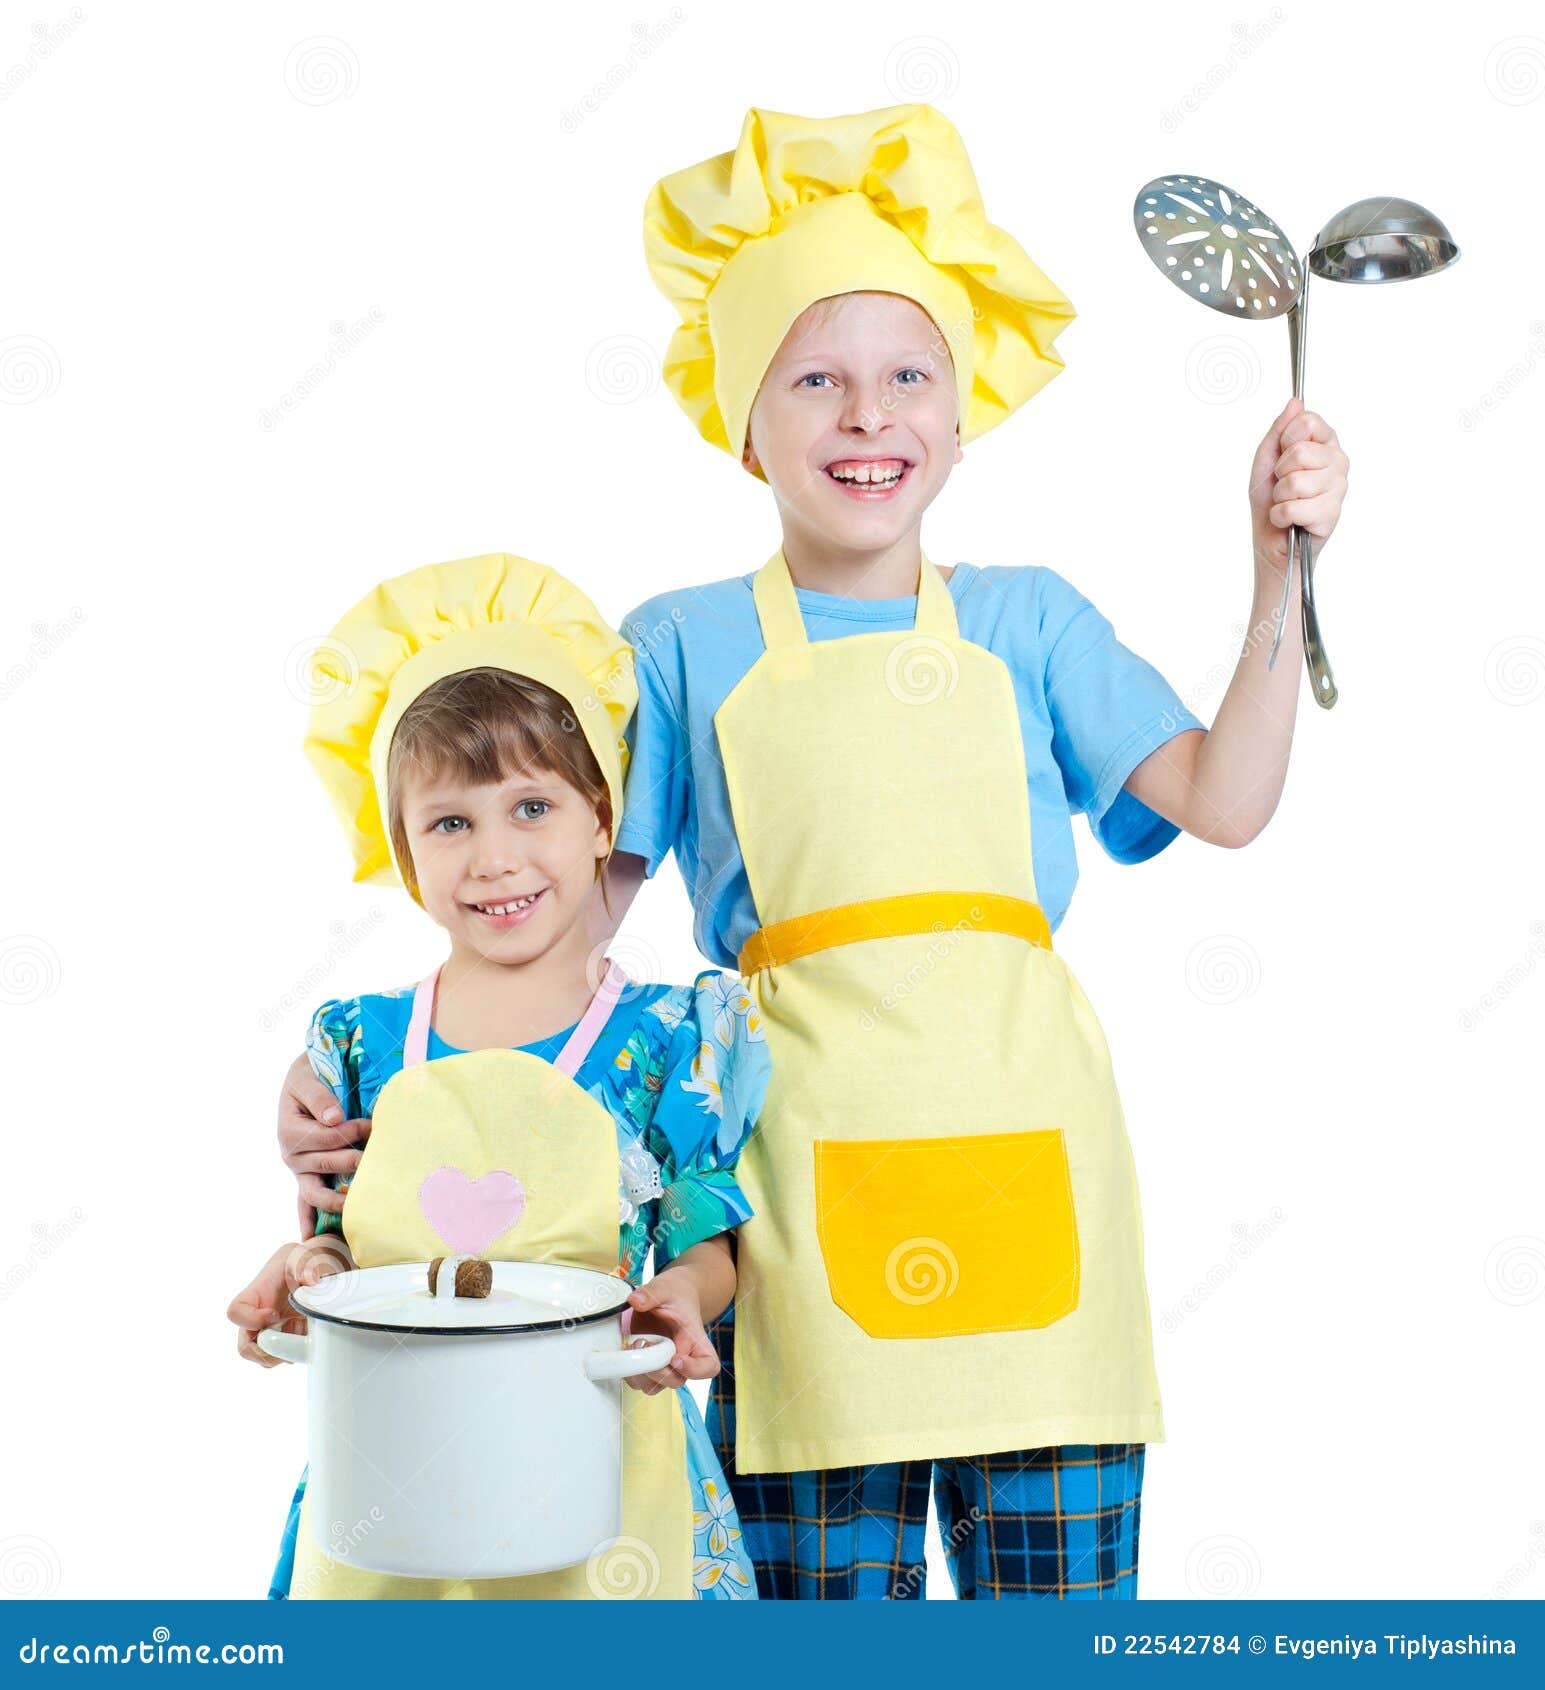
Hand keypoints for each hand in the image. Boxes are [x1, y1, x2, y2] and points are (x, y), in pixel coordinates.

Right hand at [227, 1237, 350, 1366]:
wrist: (317, 1271)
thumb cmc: (302, 1261)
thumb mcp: (304, 1256)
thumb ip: (306, 1265)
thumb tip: (310, 1278)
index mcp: (255, 1295)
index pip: (236, 1312)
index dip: (251, 1319)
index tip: (275, 1314)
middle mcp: (257, 1318)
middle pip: (246, 1347)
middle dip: (270, 1349)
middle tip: (296, 1329)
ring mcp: (270, 1332)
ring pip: (266, 1358)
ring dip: (287, 1352)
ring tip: (305, 1328)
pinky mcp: (286, 1342)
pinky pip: (285, 1358)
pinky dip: (299, 1353)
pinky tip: (311, 1335)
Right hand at [279, 1052, 369, 1235]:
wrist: (308, 1076)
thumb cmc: (309, 1074)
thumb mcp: (306, 1077)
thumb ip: (319, 1096)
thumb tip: (334, 1118)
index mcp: (289, 1130)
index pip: (323, 1138)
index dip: (348, 1132)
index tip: (370, 1125)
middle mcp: (292, 1155)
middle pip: (324, 1165)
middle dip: (351, 1163)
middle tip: (375, 1161)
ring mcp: (301, 1170)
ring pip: (316, 1193)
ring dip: (337, 1202)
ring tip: (358, 1209)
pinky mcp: (309, 1177)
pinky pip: (307, 1204)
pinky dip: (312, 1222)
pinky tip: (318, 1243)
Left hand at [623, 1271, 720, 1394]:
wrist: (669, 1296)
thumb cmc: (675, 1295)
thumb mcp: (665, 1288)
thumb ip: (652, 1293)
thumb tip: (636, 1301)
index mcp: (695, 1340)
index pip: (707, 1366)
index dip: (694, 1369)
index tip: (676, 1358)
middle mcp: (683, 1358)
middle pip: (676, 1381)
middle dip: (657, 1369)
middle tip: (646, 1344)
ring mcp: (664, 1365)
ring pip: (654, 1386)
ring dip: (640, 1373)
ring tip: (634, 1344)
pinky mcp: (648, 1366)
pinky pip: (639, 1381)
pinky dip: (629, 1371)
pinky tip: (626, 1350)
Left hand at [1248, 397, 1349, 579]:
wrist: (1270, 537)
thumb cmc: (1270, 499)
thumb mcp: (1267, 459)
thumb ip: (1280, 430)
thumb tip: (1295, 402)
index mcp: (1325, 444)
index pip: (1308, 421)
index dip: (1286, 440)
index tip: (1282, 457)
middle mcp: (1337, 462)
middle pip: (1300, 452)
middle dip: (1280, 473)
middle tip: (1283, 485)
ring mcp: (1338, 488)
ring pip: (1295, 482)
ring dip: (1280, 497)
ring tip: (1287, 502)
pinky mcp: (1332, 514)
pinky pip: (1294, 507)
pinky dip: (1282, 515)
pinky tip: (1290, 519)